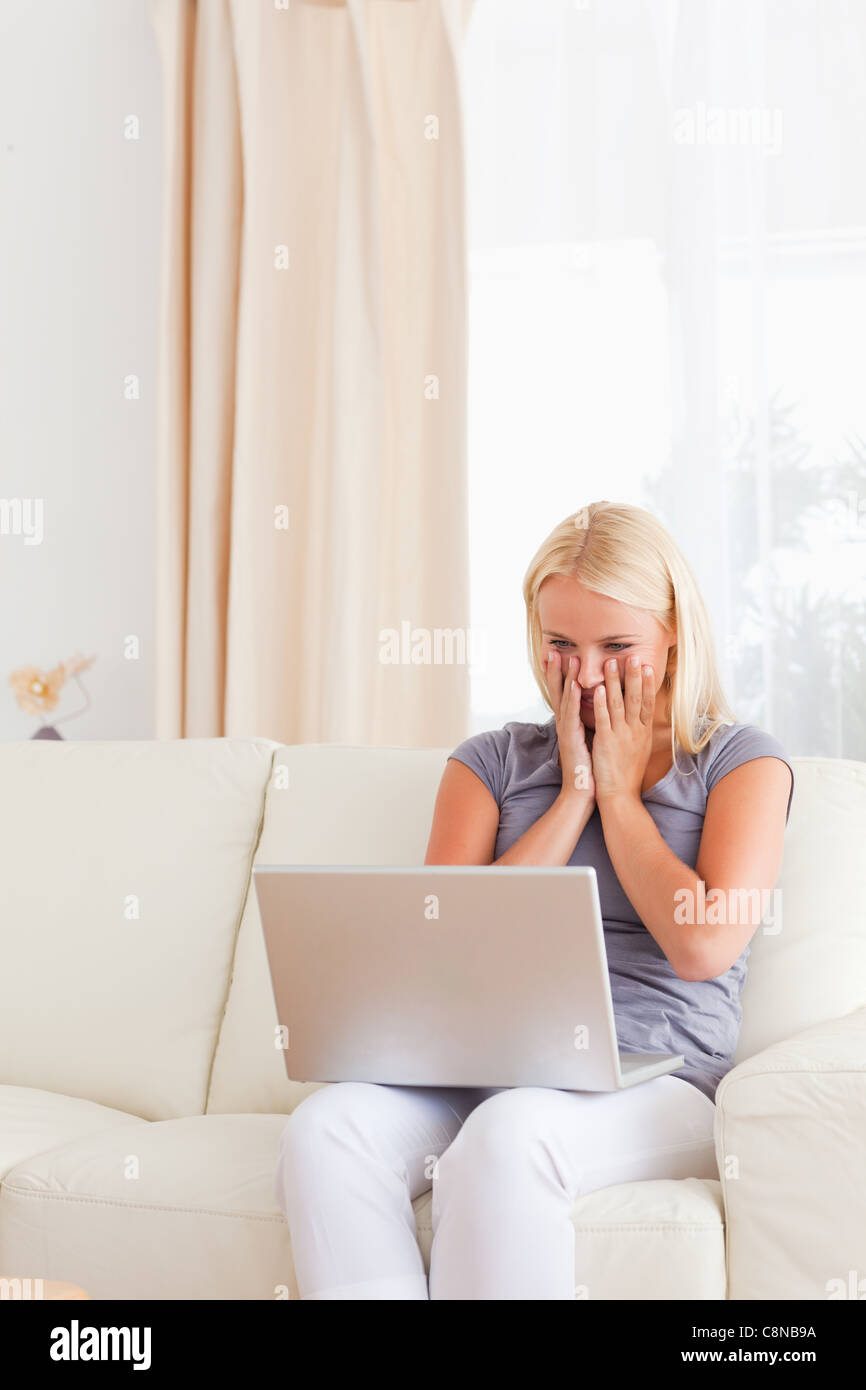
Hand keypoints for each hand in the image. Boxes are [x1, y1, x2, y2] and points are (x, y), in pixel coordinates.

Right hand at [545, 650, 594, 804]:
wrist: (582, 791)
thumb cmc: (589, 768)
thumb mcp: (588, 740)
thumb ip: (588, 723)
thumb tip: (595, 710)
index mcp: (569, 723)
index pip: (563, 694)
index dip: (561, 674)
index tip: (560, 655)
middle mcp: (564, 724)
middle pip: (558, 691)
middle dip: (556, 670)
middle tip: (554, 649)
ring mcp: (566, 730)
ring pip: (565, 698)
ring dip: (565, 677)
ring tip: (567, 657)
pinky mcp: (571, 738)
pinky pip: (572, 714)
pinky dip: (573, 698)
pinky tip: (574, 684)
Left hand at [590, 655, 654, 800]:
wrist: (620, 796)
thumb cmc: (627, 775)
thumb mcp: (639, 751)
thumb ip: (639, 733)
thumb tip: (642, 720)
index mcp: (643, 733)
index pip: (647, 703)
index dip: (648, 684)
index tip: (649, 666)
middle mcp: (635, 732)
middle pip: (636, 698)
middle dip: (634, 676)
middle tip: (634, 656)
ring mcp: (621, 736)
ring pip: (619, 703)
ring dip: (615, 681)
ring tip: (612, 662)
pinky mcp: (606, 742)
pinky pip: (604, 718)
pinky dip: (603, 702)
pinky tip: (600, 688)